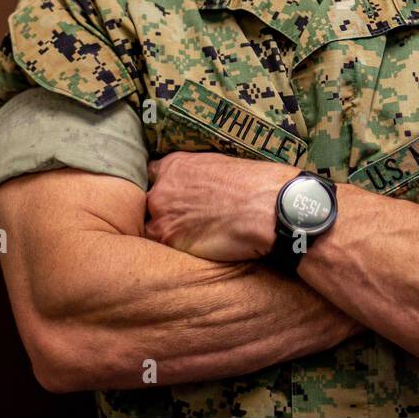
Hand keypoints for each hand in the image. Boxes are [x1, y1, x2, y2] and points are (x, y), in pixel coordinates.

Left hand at [145, 151, 298, 261]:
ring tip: (191, 240)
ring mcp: (162, 214)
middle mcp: (161, 187)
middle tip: (186, 224)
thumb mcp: (221, 166)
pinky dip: (173, 252)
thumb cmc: (256, 185)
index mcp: (174, 164)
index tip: (173, 200)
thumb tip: (197, 187)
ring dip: (166, 235)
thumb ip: (197, 176)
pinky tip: (193, 250)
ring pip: (151, 229)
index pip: (151, 176)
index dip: (163, 190)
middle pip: (149, 205)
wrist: (269, 208)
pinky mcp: (169, 239)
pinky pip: (161, 249)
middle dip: (163, 214)